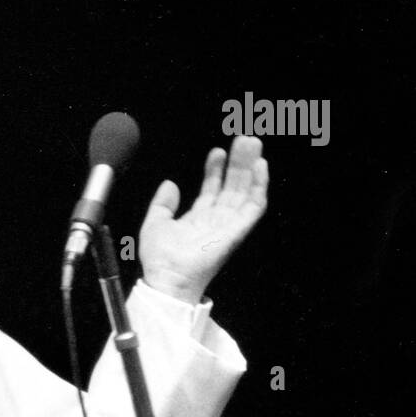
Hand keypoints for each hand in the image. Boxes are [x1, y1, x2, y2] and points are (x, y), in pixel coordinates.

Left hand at [138, 136, 268, 303]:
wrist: (166, 277)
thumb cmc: (160, 259)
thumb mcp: (155, 223)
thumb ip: (162, 203)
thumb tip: (170, 183)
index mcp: (198, 219)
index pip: (212, 189)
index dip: (215, 169)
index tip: (217, 151)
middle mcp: (216, 221)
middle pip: (232, 186)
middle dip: (238, 162)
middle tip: (244, 140)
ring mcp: (228, 225)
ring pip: (245, 191)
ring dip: (250, 167)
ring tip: (252, 144)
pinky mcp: (237, 230)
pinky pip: (254, 206)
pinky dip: (259, 185)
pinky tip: (260, 167)